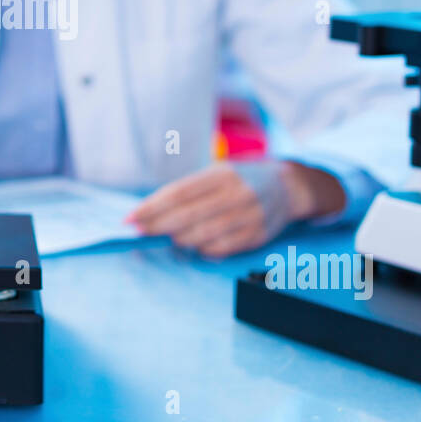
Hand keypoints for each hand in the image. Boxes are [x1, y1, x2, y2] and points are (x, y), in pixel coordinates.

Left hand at [126, 160, 345, 257]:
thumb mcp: (219, 172)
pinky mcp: (258, 235)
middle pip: (189, 214)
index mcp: (222, 173)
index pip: (179, 192)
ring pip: (205, 234)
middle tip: (139, 232)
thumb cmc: (242, 179)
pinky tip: (193, 246)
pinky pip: (224, 247)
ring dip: (180, 239)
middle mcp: (237, 193)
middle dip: (159, 226)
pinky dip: (204, 249)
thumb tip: (153, 210)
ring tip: (167, 238)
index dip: (152, 207)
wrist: (289, 186)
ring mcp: (250, 215)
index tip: (131, 218)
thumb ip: (191, 190)